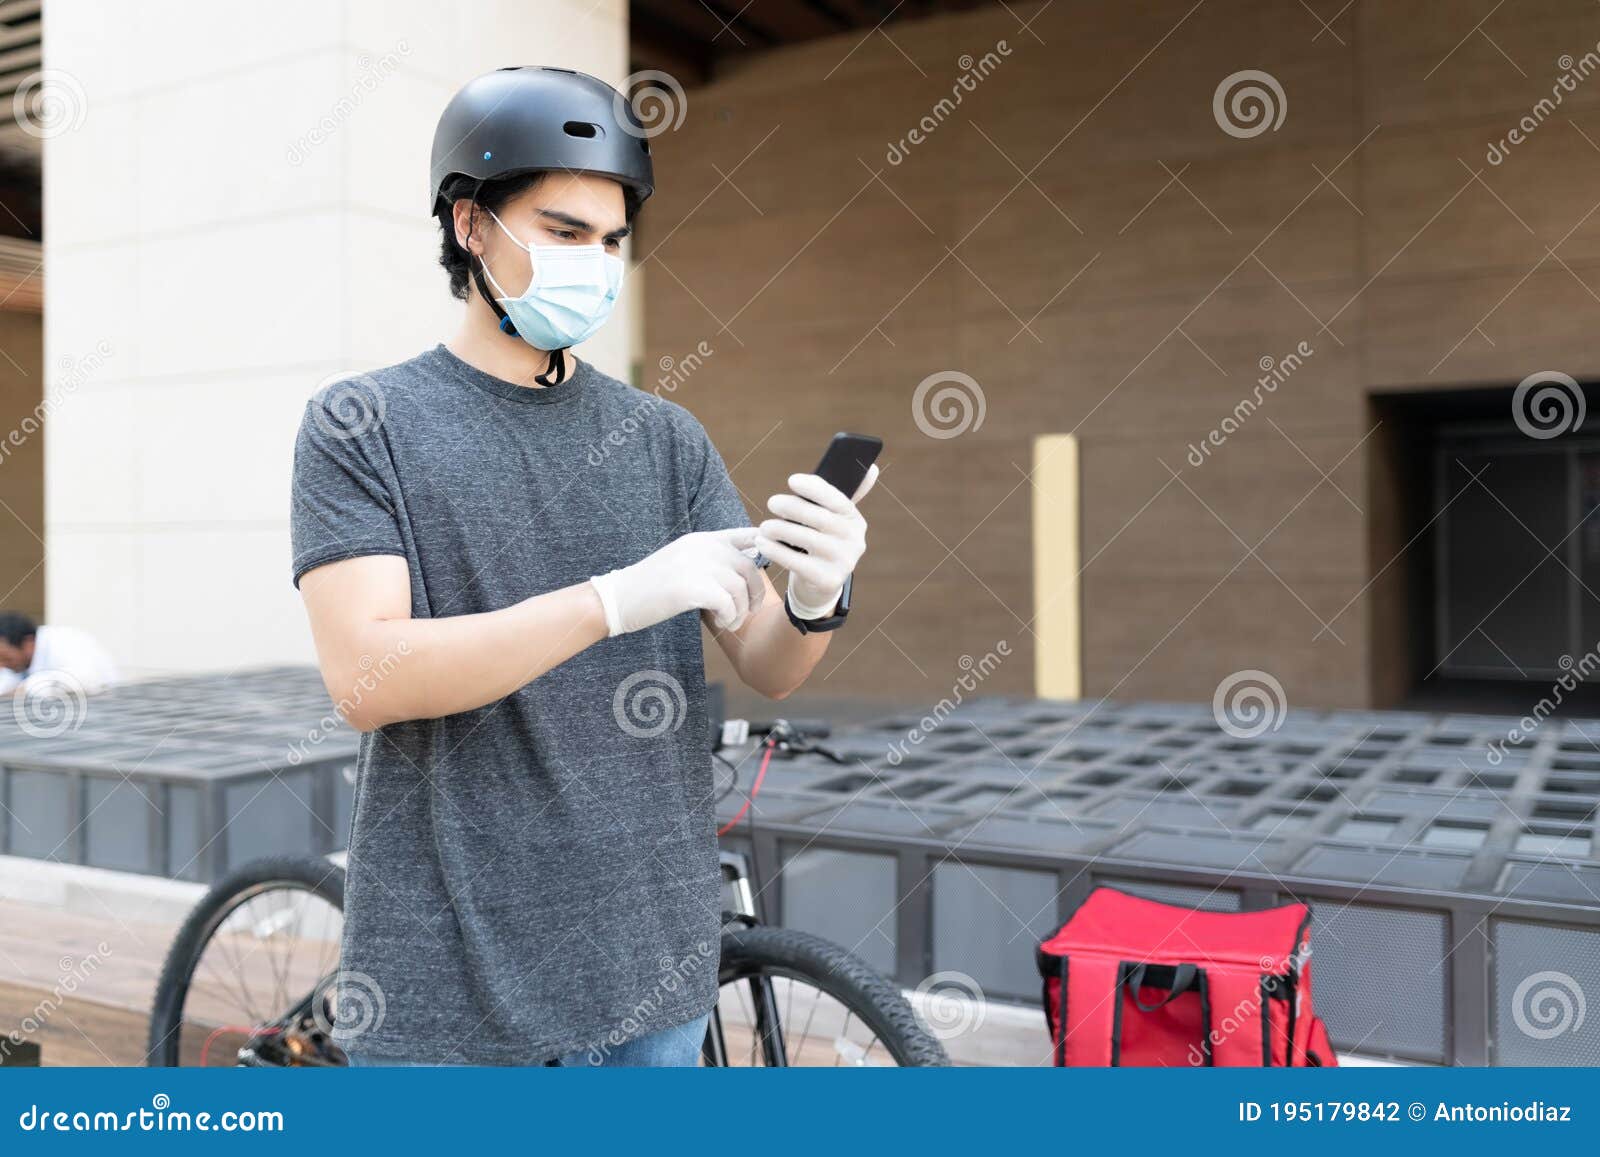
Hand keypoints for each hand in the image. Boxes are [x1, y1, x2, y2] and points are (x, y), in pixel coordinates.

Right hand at [590, 527, 765, 635]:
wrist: (619, 598)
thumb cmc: (651, 586)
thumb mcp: (682, 561)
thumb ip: (710, 560)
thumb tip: (742, 572)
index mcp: (702, 539)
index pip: (747, 535)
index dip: (766, 547)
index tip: (770, 564)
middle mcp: (703, 547)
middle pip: (749, 567)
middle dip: (755, 593)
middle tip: (748, 611)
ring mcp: (697, 565)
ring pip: (740, 589)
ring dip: (740, 611)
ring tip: (729, 622)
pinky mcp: (691, 587)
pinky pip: (728, 604)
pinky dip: (729, 617)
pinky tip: (720, 622)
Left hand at [755, 465, 877, 618]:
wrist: (820, 583)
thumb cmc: (821, 541)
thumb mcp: (833, 520)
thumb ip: (839, 496)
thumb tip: (871, 468)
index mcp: (854, 520)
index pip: (837, 499)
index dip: (815, 488)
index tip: (792, 480)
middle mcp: (854, 540)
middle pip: (820, 518)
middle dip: (792, 507)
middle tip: (772, 502)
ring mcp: (843, 562)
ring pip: (806, 539)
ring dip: (780, 529)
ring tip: (764, 527)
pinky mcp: (828, 580)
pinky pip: (797, 562)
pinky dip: (776, 551)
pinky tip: (763, 543)